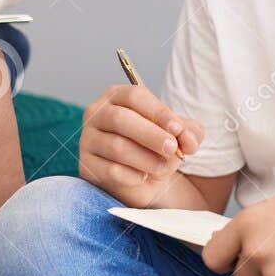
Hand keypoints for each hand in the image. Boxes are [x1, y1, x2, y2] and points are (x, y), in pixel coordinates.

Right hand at [78, 84, 202, 207]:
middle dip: (151, 135)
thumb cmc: (156, 148)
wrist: (143, 179)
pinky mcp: (86, 165)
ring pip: (116, 146)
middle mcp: (97, 113)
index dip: (158, 112)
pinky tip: (143, 177)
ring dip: (146, 159)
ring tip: (163, 167)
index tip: (178, 129)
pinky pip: (110, 170)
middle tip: (172, 149)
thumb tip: (188, 140)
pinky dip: (132, 176)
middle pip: (120, 118)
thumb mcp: (178, 136)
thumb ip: (188, 132)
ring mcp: (88, 139)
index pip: (135, 96)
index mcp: (118, 96)